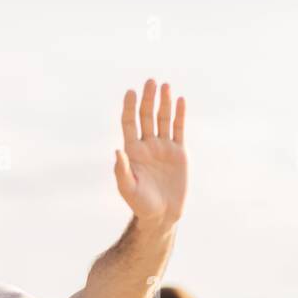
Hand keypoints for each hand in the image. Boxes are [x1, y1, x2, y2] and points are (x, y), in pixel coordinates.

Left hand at [115, 79, 186, 227]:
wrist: (162, 215)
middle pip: (146, 116)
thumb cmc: (141, 204)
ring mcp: (163, 147)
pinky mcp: (178, 153)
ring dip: (163, 102)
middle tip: (150, 82)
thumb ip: (122, 170)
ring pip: (163, 119)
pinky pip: (179, 129)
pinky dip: (179, 115)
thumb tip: (117, 150)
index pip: (130, 123)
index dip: (130, 107)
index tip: (131, 92)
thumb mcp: (128, 188)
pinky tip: (180, 100)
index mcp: (133, 151)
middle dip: (148, 99)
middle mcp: (147, 145)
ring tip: (165, 85)